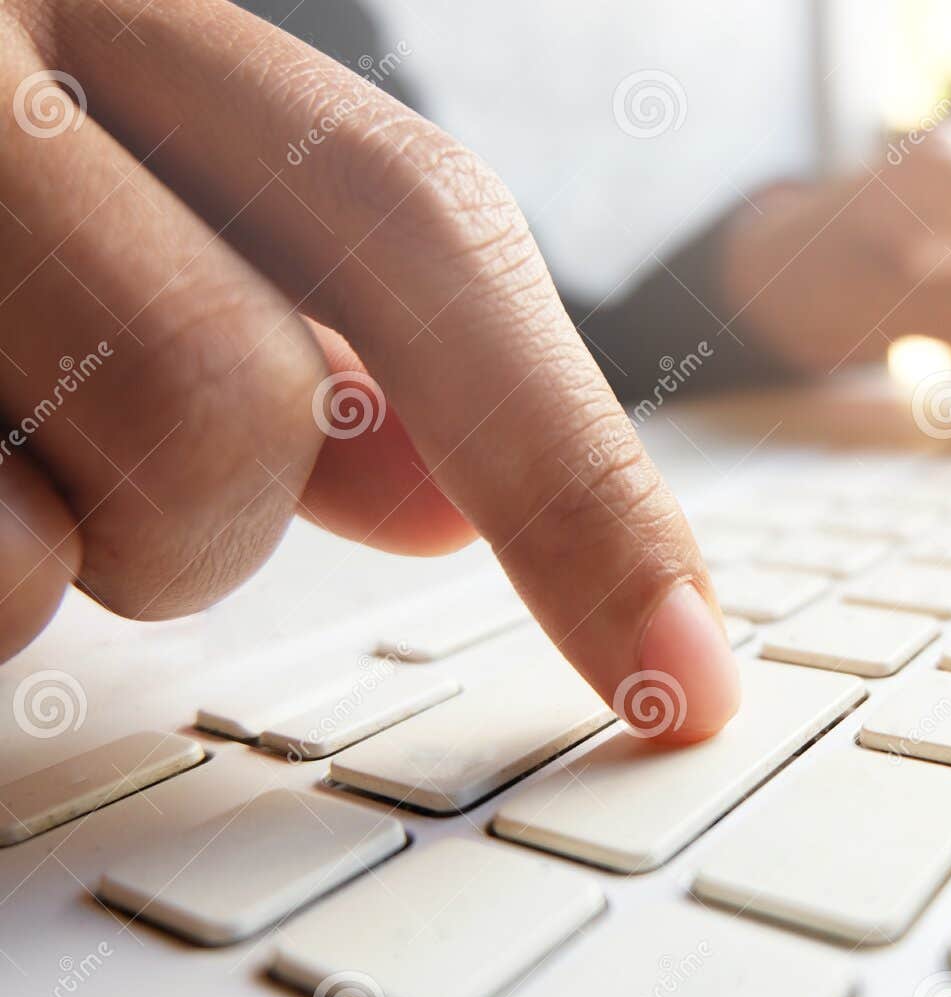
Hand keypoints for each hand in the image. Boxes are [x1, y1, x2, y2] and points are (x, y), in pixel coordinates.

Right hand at [0, 0, 738, 738]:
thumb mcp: (95, 173)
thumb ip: (280, 306)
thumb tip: (435, 493)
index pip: (422, 238)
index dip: (574, 480)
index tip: (686, 668)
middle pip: (238, 398)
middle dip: (205, 506)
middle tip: (92, 453)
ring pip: (63, 538)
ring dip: (48, 554)